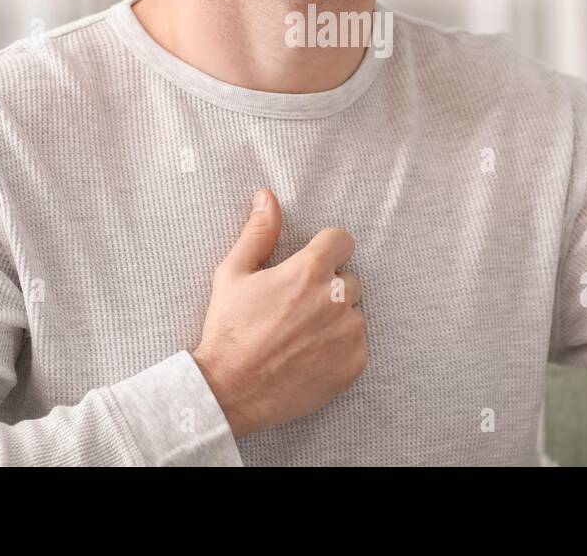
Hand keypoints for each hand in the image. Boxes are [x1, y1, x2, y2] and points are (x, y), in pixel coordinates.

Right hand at [191, 189, 366, 437]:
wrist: (230, 391)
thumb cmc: (229, 329)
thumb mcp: (233, 273)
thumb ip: (258, 232)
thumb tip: (267, 196)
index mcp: (309, 270)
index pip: (342, 240)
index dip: (326, 250)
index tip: (311, 267)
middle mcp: (336, 298)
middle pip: (349, 279)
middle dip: (328, 289)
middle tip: (296, 310)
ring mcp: (348, 333)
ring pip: (353, 313)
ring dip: (335, 320)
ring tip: (301, 336)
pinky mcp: (354, 363)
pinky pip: (357, 345)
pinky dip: (339, 349)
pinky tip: (310, 357)